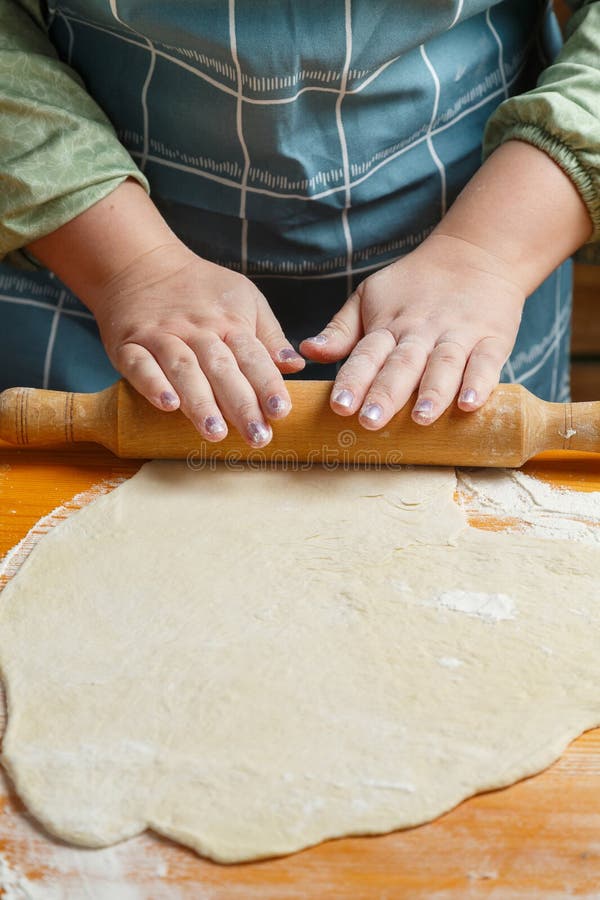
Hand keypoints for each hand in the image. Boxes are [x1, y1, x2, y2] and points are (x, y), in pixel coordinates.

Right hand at [91, 242, 304, 444]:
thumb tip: (295, 367)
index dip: (267, 384)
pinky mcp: (128, 345)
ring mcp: (161, 337)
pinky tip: (167, 406)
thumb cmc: (200, 289)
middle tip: (257, 436)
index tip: (281, 411)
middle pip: (221, 368)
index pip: (252, 356)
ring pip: (183, 369)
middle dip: (241, 404)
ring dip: (200, 402)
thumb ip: (268, 336)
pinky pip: (139, 365)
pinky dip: (152, 385)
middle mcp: (196, 331)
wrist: (140, 263)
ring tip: (216, 433)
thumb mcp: (244, 299)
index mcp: (229, 322)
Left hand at [300, 233, 524, 426]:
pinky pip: (487, 362)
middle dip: (386, 394)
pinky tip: (470, 404)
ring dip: (433, 392)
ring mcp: (459, 335)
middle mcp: (421, 332)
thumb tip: (307, 350)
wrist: (477, 252)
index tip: (340, 406)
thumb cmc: (415, 284)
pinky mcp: (493, 339)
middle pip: (402, 365)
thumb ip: (341, 330)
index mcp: (388, 325)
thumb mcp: (370, 297)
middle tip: (370, 421)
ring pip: (444, 364)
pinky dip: (480, 382)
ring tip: (421, 418)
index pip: (367, 354)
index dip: (353, 380)